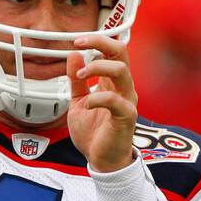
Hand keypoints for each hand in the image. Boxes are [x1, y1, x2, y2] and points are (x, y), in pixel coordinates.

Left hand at [66, 31, 137, 172]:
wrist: (101, 160)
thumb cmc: (93, 133)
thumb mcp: (78, 102)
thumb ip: (77, 80)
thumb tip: (74, 55)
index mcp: (111, 82)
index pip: (112, 50)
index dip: (97, 40)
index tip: (76, 41)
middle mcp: (122, 87)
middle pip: (121, 52)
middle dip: (101, 42)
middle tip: (80, 43)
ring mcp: (126, 101)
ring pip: (121, 70)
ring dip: (97, 68)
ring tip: (80, 76)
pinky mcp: (126, 117)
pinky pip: (116, 100)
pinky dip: (98, 98)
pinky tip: (87, 104)